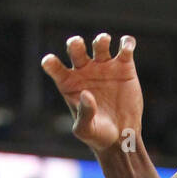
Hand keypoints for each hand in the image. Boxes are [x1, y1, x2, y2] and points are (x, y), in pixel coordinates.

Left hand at [41, 33, 142, 153]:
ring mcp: (105, 67)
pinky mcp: (125, 67)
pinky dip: (127, 43)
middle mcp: (85, 71)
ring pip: (100, 44)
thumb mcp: (86, 130)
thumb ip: (84, 114)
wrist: (123, 137)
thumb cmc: (98, 135)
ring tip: (104, 42)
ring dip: (101, 40)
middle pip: (76, 48)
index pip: (54, 66)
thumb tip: (86, 94)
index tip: (49, 62)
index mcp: (68, 83)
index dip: (50, 62)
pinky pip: (125, 48)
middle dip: (75, 44)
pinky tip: (127, 47)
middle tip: (78, 45)